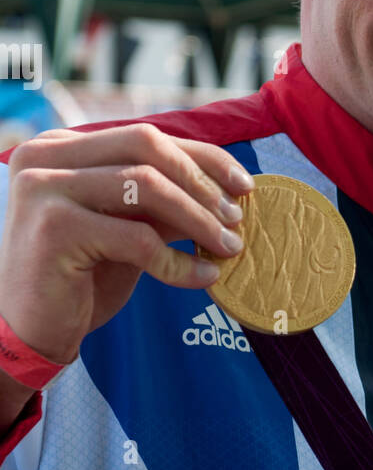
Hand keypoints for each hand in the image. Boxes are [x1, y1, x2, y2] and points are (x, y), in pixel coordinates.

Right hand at [0, 123, 253, 368]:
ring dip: (199, 219)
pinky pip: (138, 238)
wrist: (31, 332)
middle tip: (237, 217)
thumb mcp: (127, 226)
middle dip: (203, 182)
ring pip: (147, 186)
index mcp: (62, 146)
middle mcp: (45, 156)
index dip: (203, 157)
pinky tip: (202, 277)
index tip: (244, 184)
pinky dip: (178, 261)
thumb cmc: (82, 278)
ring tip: (229, 246)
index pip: (146, 136)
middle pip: (147, 146)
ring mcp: (44, 188)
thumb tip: (228, 186)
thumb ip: (161, 199)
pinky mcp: (54, 229)